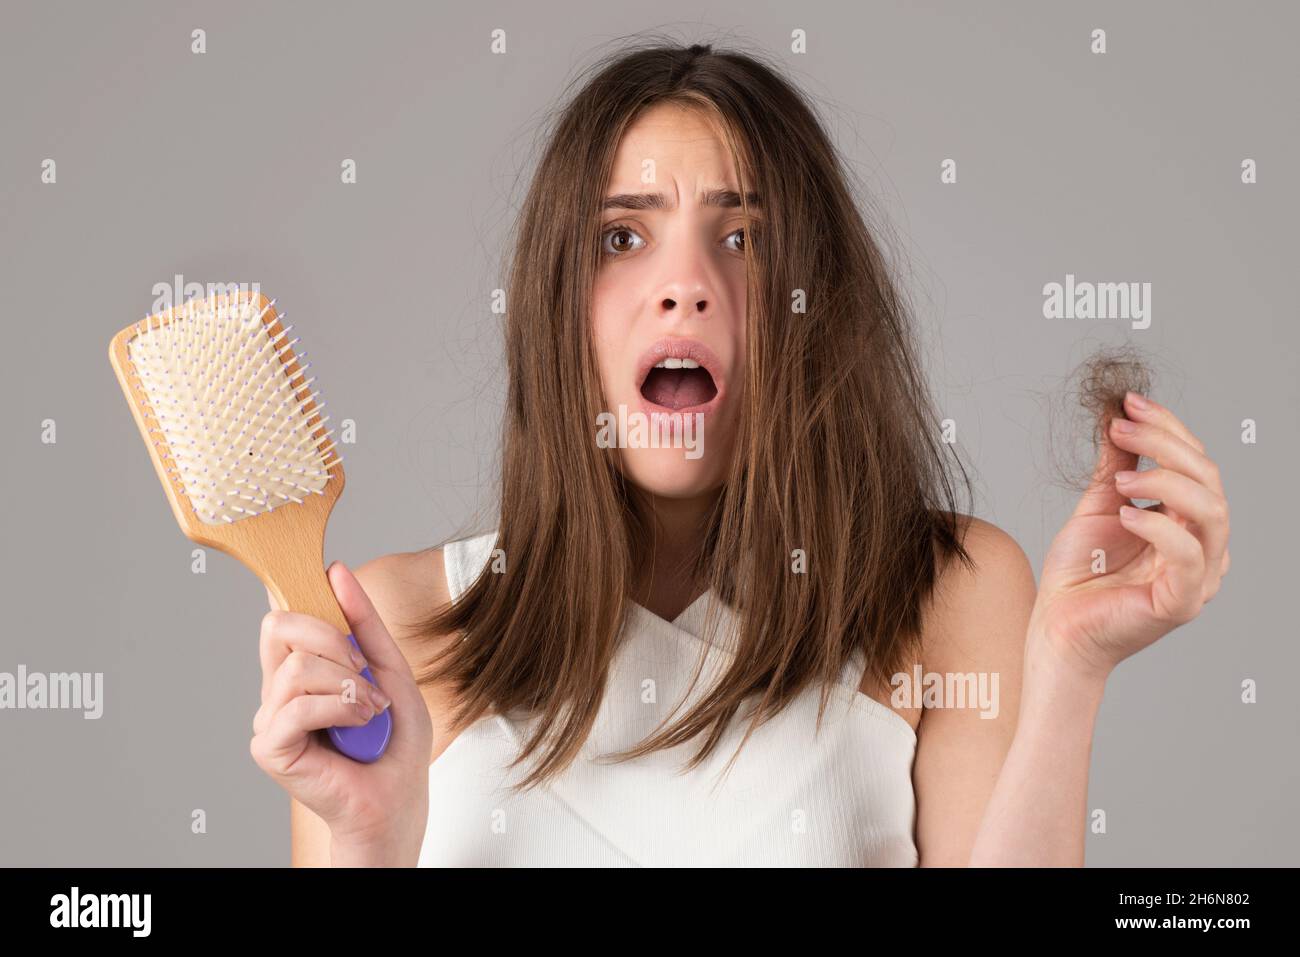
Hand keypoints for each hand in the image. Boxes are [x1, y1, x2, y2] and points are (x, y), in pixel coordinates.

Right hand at [249, 561, 433, 857]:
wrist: (398, 798)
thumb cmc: (394, 740)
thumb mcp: (388, 667)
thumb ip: (363, 622)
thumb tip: (336, 570)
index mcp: (297, 671)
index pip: (283, 617)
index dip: (313, 611)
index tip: (352, 635)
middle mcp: (276, 692)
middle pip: (278, 627)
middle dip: (333, 641)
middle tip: (364, 674)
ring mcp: (269, 719)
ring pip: (296, 668)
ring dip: (348, 685)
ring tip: (370, 711)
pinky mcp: (269, 747)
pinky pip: (297, 706)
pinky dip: (339, 710)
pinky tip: (359, 726)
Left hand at [1029, 392, 1230, 679]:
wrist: (1056, 627)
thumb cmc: (1079, 574)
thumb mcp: (1097, 506)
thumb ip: (1116, 467)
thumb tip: (1118, 418)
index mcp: (1188, 522)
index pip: (1196, 463)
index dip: (1168, 427)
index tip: (1129, 401)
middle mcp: (1203, 545)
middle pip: (1209, 479)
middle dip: (1166, 443)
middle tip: (1122, 426)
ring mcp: (1198, 575)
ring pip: (1211, 511)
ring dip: (1167, 480)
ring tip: (1122, 478)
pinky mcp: (1181, 601)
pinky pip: (1189, 556)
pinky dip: (1159, 526)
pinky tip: (1124, 514)